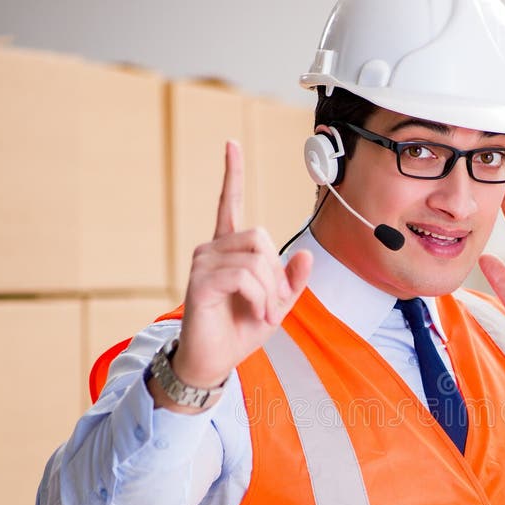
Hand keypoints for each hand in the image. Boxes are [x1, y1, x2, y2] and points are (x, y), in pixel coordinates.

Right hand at [154, 141, 311, 409]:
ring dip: (269, 289)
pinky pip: (243, 275)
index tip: (231, 144)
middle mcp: (212, 249)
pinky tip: (258, 313)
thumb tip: (304, 254)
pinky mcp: (200, 281)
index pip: (229, 204)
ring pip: (254, 257)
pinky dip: (260, 296)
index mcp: (228, 250)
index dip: (232, 174)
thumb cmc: (240, 330)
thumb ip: (291, 281)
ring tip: (264, 312)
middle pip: (259, 236)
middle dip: (277, 272)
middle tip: (275, 302)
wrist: (214, 361)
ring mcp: (202, 263)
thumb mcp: (277, 305)